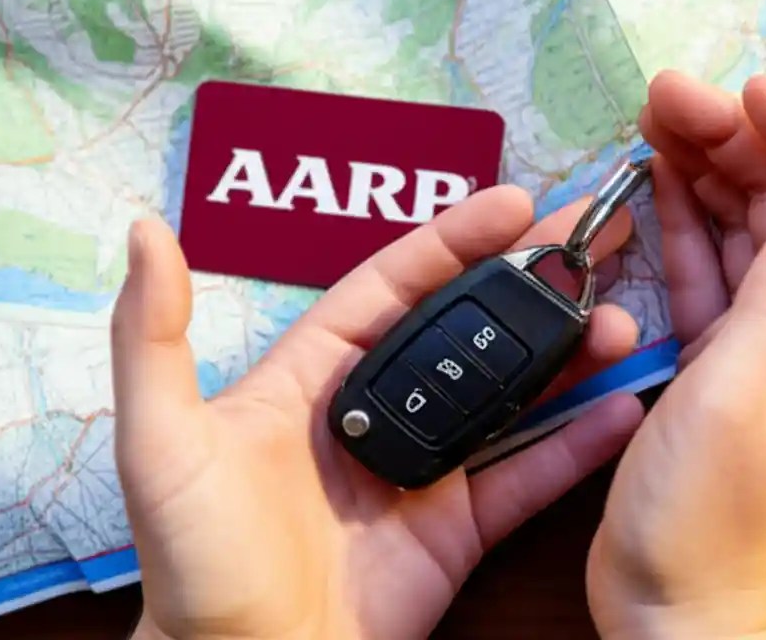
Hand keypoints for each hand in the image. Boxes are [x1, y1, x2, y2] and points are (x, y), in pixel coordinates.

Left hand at [111, 187, 645, 639]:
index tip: (516, 204)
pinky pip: (527, 478)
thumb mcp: (161, 441)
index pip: (394, 286)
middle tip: (594, 241)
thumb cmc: (194, 561)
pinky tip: (621, 410)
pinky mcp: (457, 532)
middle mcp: (375, 412)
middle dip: (529, 284)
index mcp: (313, 375)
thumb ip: (152, 337)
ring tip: (621, 320)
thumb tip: (144, 231)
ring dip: (563, 357)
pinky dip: (576, 446)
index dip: (454, 241)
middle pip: (467, 329)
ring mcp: (423, 471)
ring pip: (507, 396)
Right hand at [586, 72, 765, 638]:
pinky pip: (701, 270)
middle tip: (668, 95)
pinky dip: (679, 222)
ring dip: (704, 170)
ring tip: (655, 120)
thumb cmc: (706, 517)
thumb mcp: (739, 397)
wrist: (670, 599)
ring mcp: (753, 342)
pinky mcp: (706, 359)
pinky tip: (655, 185)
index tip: (750, 93)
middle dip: (735, 141)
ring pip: (739, 230)